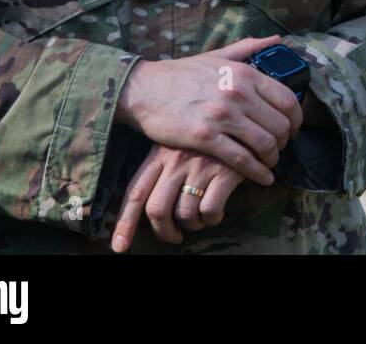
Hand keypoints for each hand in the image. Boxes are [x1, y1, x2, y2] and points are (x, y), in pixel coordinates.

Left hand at [111, 143, 245, 251]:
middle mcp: (177, 159)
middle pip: (157, 209)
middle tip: (174, 237)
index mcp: (160, 153)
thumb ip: (163, 169)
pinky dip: (212, 219)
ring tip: (200, 220)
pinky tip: (217, 212)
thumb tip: (153, 210)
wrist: (246, 119)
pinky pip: (210, 210)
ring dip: (192, 226)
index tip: (120, 246)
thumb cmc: (208, 139)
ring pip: (184, 213)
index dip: (125, 223)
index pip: (136, 192)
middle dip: (164, 232)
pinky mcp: (225, 171)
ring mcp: (201, 165)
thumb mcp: (179, 144)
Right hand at [114, 35, 302, 184]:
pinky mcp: (205, 137)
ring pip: (265, 144)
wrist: (143, 88)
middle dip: (285, 142)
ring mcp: (222, 115)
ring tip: (269, 164)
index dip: (296, 120)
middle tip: (280, 149)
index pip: (287, 100)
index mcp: (245, 73)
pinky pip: (242, 160)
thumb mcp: (217, 55)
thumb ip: (249, 48)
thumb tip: (277, 40)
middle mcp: (238, 93)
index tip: (293, 130)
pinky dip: (257, 172)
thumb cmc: (181, 73)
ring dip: (273, 159)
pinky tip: (262, 178)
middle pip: (280, 125)